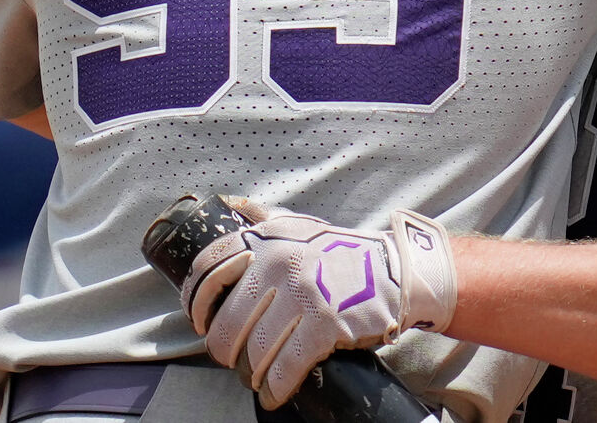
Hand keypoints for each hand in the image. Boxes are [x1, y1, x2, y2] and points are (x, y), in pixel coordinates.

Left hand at [181, 208, 456, 408]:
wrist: (400, 273)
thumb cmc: (345, 254)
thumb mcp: (302, 226)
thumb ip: (265, 217)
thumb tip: (229, 203)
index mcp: (268, 239)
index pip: (209, 268)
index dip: (196, 302)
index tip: (201, 321)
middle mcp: (280, 263)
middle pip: (227, 321)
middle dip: (224, 348)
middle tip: (232, 357)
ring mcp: (302, 295)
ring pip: (253, 349)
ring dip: (250, 372)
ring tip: (256, 377)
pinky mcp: (324, 325)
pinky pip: (285, 367)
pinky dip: (275, 387)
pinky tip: (274, 393)